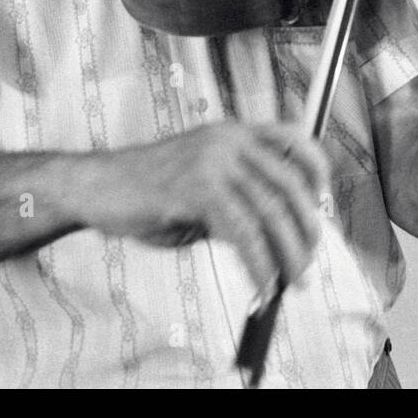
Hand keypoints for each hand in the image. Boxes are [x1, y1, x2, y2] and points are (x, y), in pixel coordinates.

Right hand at [78, 122, 328, 291]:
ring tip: (293, 281)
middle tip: (308, 261)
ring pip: (269, 210)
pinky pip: (243, 232)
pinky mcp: (197, 190)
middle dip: (306, 227)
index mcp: (231, 133)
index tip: (321, 202)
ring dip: (288, 252)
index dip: (316, 168)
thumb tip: (282, 235)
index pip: (292, 138)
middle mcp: (227, 140)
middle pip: (288, 183)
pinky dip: (259, 264)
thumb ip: (238, 198)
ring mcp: (212, 162)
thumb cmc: (148, 191)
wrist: (96, 188)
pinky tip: (262, 284)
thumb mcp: (202, 185)